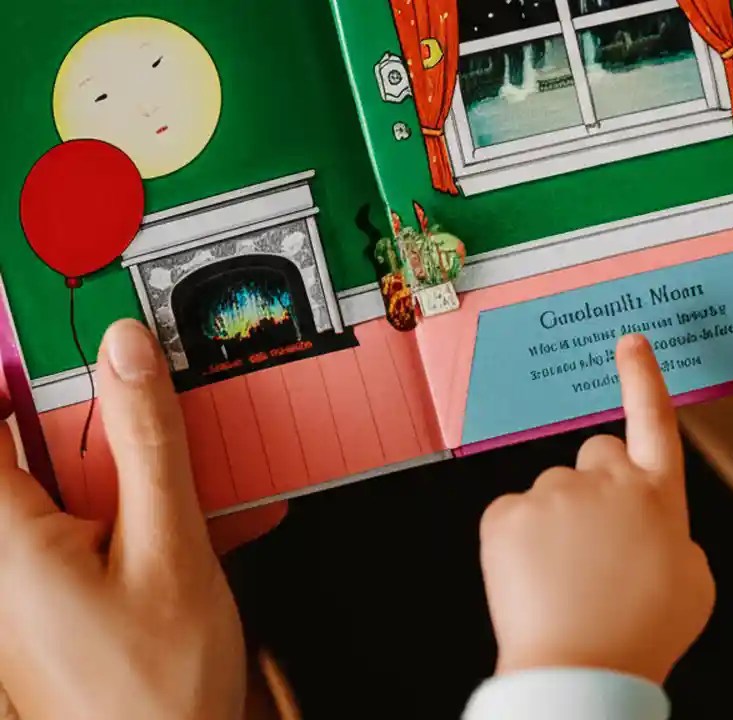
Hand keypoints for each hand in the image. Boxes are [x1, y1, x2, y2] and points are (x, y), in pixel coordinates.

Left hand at [0, 320, 245, 719]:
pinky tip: (195, 526)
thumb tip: (124, 351)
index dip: (11, 368)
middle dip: (93, 418)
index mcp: (5, 541)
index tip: (62, 337)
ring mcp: (21, 588)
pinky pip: (80, 532)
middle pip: (28, 450)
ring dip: (125, 469)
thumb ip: (145, 444)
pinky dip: (132, 514)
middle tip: (152, 400)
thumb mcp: (170, 549)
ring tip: (191, 476)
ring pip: (62, 490)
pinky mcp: (49, 606)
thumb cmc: (156, 688)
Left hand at [479, 335, 714, 684]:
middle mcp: (606, 481)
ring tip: (566, 577)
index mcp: (657, 495)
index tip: (630, 342)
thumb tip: (653, 528)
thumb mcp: (695, 582)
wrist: (582, 668)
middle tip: (596, 540)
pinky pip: (512, 514)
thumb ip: (677, 537)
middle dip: (596, 482)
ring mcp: (552, 495)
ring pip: (552, 492)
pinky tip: (536, 578)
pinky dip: (519, 541)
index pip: (654, 419)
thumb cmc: (643, 633)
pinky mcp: (506, 514)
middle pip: (597, 453)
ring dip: (557, 522)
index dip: (643, 377)